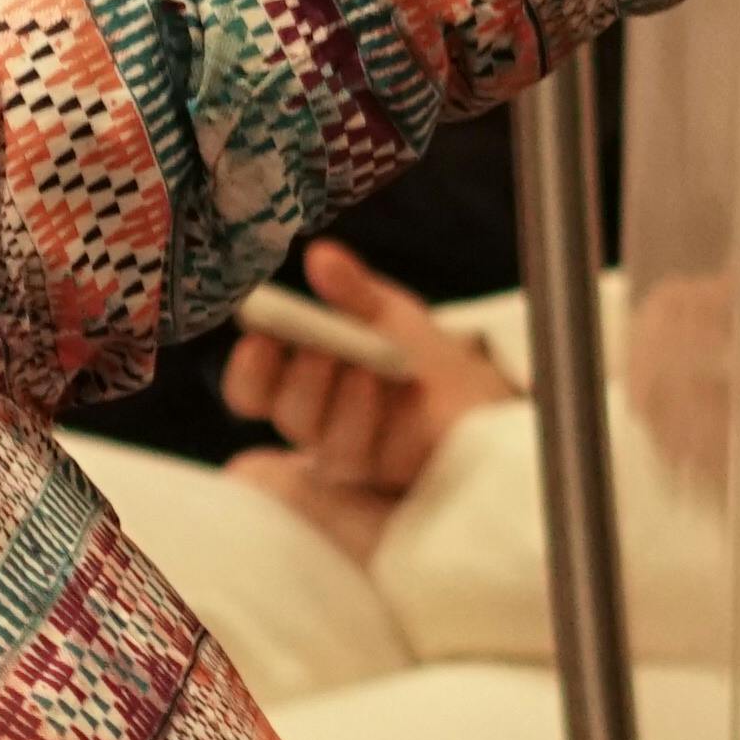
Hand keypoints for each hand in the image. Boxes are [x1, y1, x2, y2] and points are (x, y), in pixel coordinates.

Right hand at [217, 239, 517, 562]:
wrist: (488, 396)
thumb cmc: (424, 356)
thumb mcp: (391, 316)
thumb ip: (354, 293)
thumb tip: (321, 255)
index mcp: (303, 386)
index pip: (254, 391)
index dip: (251, 371)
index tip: (259, 337)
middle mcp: (320, 429)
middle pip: (290, 418)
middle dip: (303, 383)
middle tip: (321, 350)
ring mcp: (355, 461)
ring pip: (330, 449)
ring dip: (346, 409)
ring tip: (367, 371)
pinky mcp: (390, 484)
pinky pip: (372, 466)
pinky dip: (378, 427)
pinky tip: (399, 391)